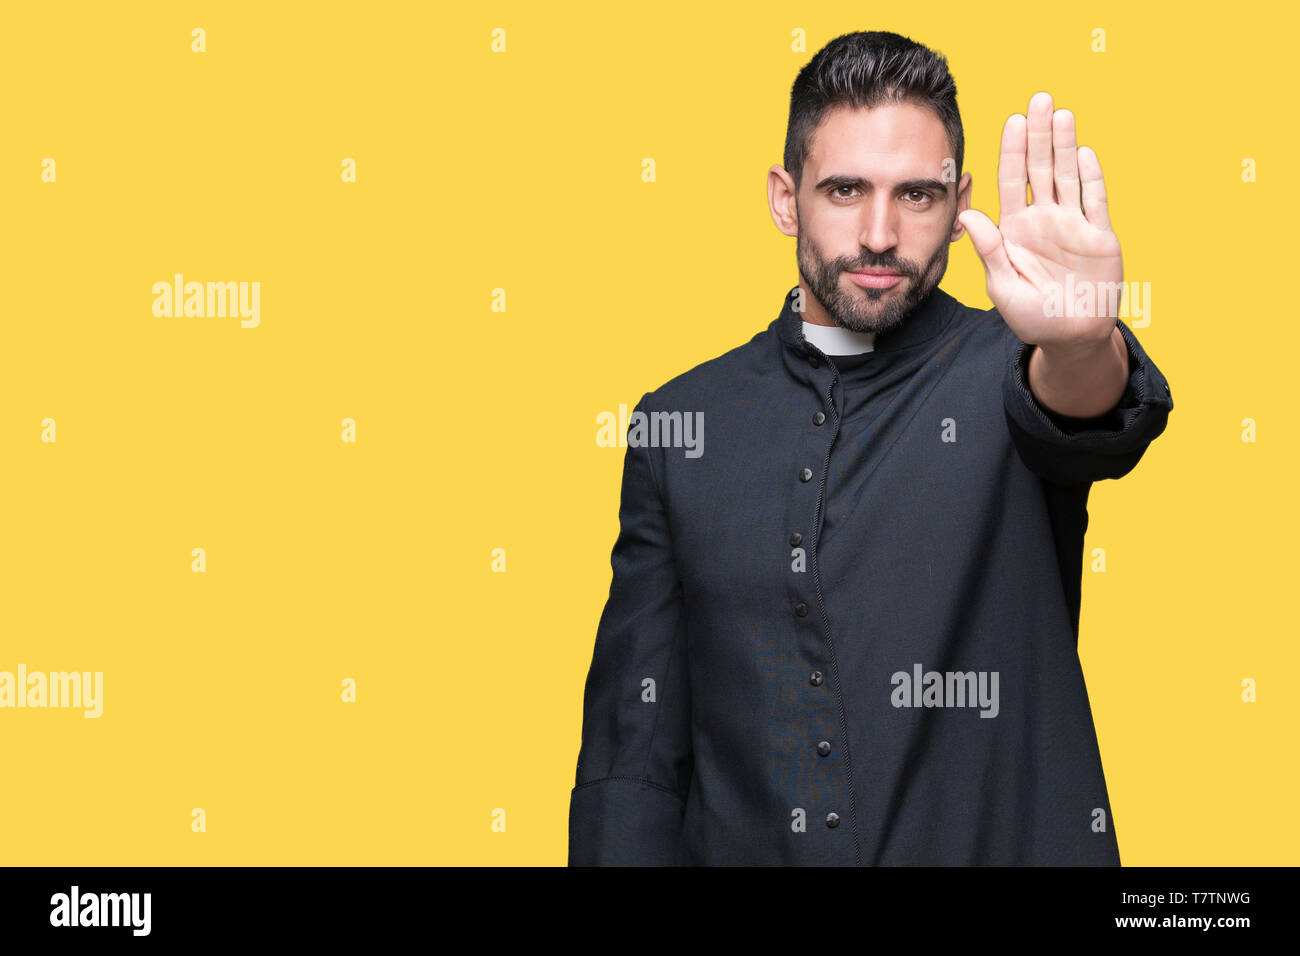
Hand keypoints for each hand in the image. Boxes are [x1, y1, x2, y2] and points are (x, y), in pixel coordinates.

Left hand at [959, 92, 1122, 349]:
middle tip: (1039, 98)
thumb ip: (989, 250)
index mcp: (1015, 228)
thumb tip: (970, 215)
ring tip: (1061, 113)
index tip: (1012, 122)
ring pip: (1068, 176)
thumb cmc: (1031, 315)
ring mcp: (1073, 224)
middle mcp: (1044, 219)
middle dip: (1039, 135)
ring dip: (1064, 145)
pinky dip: (1091, 177)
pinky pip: (1095, 200)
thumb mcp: (1003, 286)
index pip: (1012, 181)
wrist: (1070, 337)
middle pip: (1041, 168)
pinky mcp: (1099, 236)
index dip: (1012, 151)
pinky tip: (1083, 152)